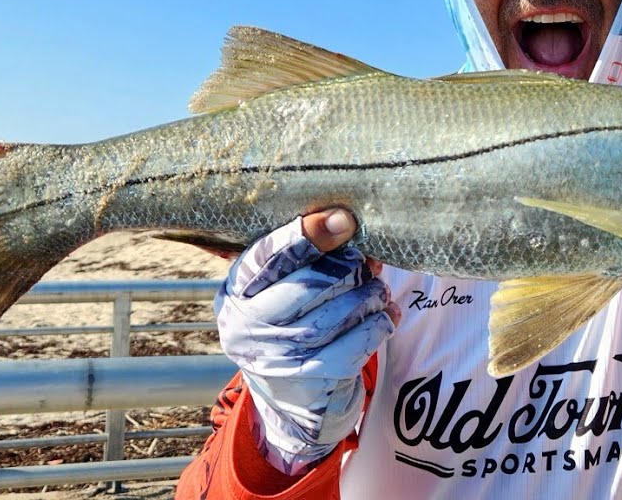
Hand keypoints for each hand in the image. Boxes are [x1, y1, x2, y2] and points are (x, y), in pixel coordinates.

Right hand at [215, 209, 398, 474]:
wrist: (293, 402)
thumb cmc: (293, 326)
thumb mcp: (282, 292)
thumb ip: (307, 261)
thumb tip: (348, 227)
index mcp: (236, 293)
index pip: (268, 256)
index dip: (307, 235)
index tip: (344, 219)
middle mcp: (246, 327)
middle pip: (307, 285)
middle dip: (348, 269)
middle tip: (368, 264)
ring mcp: (277, 359)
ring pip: (336, 315)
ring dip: (368, 296)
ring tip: (378, 290)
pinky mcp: (309, 385)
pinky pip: (355, 346)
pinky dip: (378, 325)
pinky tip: (385, 316)